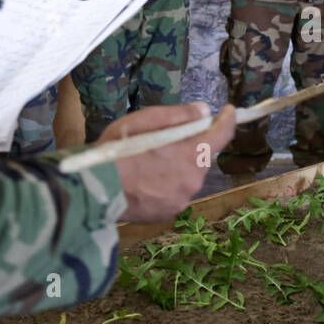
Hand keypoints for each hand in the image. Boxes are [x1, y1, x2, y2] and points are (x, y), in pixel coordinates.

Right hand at [100, 102, 236, 223]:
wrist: (94, 192)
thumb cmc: (117, 151)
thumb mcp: (144, 121)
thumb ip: (178, 115)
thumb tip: (204, 111)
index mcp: (191, 153)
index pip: (222, 135)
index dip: (227, 120)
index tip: (229, 111)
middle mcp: (194, 179)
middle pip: (201, 157)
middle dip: (190, 146)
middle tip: (164, 140)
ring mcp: (182, 199)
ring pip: (188, 176)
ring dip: (176, 168)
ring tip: (148, 163)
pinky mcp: (170, 213)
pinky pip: (175, 194)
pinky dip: (166, 186)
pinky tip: (145, 182)